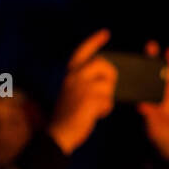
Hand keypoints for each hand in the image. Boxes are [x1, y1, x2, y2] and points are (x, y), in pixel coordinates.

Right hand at [47, 29, 117, 155]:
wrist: (58, 134)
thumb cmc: (67, 117)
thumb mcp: (72, 94)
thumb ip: (85, 82)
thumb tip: (108, 77)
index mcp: (69, 76)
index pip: (81, 52)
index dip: (94, 41)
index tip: (106, 33)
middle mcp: (74, 78)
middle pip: (103, 64)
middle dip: (110, 77)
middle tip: (105, 90)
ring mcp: (82, 88)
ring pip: (108, 86)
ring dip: (107, 99)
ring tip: (94, 109)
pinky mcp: (90, 99)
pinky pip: (108, 101)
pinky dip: (105, 110)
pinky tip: (95, 115)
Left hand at [138, 41, 168, 159]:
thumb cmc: (164, 140)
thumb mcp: (155, 128)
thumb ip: (150, 115)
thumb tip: (140, 106)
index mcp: (156, 97)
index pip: (152, 76)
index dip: (150, 62)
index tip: (149, 48)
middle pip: (168, 71)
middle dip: (167, 59)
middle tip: (166, 48)